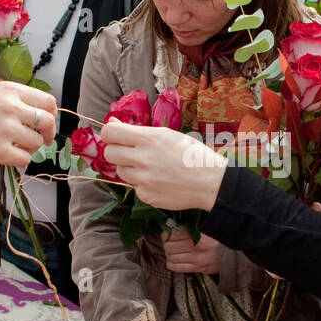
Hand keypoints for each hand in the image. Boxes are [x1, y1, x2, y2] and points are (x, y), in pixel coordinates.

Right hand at [0, 83, 56, 167]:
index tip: (46, 124)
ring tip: (13, 147)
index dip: (51, 115)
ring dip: (29, 148)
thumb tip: (41, 111)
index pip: (48, 101)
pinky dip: (20, 161)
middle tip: (42, 141)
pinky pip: (25, 159)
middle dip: (48, 134)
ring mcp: (6, 129)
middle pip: (48, 122)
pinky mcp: (0, 151)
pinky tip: (7, 156)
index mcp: (9, 89)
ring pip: (37, 143)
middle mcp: (11, 106)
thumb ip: (13, 98)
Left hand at [101, 119, 226, 210]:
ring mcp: (143, 179)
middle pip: (109, 153)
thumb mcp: (168, 135)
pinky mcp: (146, 196)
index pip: (110, 133)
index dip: (110, 133)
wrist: (210, 182)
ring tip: (151, 168)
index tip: (115, 136)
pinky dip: (143, 184)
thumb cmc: (192, 155)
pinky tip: (159, 181)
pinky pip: (134, 187)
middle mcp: (143, 158)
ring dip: (130, 169)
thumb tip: (113, 124)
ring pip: (120, 171)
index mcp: (149, 138)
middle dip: (117, 151)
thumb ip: (138, 131)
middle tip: (131, 153)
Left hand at [161, 227, 221, 273]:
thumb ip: (193, 225)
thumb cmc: (222, 239)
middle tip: (168, 240)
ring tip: (172, 250)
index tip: (167, 231)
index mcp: (200, 235)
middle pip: (169, 246)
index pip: (174, 233)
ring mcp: (198, 260)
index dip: (167, 232)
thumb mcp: (209, 227)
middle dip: (166, 243)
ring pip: (171, 257)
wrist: (236, 253)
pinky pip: (177, 267)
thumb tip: (176, 223)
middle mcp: (197, 248)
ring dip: (169, 253)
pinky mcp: (199, 269)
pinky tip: (174, 259)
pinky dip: (171, 263)